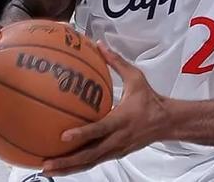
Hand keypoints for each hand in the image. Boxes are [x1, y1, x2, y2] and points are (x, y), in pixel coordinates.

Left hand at [42, 43, 168, 176]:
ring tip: (47, 169)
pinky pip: (94, 162)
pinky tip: (64, 165)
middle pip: (90, 155)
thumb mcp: (136, 78)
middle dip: (67, 161)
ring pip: (90, 163)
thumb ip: (116, 62)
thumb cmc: (150, 100)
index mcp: (121, 120)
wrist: (167, 122)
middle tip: (45, 164)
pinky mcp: (116, 154)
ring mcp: (117, 149)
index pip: (100, 129)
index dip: (82, 134)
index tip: (63, 136)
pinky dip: (78, 165)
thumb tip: (99, 45)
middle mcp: (118, 138)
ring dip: (69, 168)